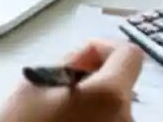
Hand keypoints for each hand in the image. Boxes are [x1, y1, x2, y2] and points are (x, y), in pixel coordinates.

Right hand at [0, 39, 142, 121]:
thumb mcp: (33, 85)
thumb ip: (67, 62)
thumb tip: (84, 57)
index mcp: (109, 96)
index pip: (129, 55)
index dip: (105, 49)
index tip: (83, 58)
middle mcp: (126, 121)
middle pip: (119, 87)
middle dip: (93, 83)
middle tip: (57, 92)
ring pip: (112, 112)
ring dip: (91, 108)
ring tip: (54, 119)